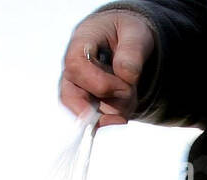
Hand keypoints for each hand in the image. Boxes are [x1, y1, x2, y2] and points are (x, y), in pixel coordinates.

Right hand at [60, 11, 155, 126]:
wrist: (126, 39)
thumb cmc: (128, 32)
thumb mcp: (137, 33)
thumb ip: (133, 51)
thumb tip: (126, 76)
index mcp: (81, 42)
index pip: (76, 66)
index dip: (99, 84)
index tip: (125, 87)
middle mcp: (72, 67)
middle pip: (69, 97)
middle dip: (100, 111)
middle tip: (124, 115)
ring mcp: (77, 86)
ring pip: (84, 112)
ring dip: (114, 111)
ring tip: (132, 92)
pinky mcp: (86, 101)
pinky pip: (96, 118)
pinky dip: (116, 116)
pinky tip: (129, 101)